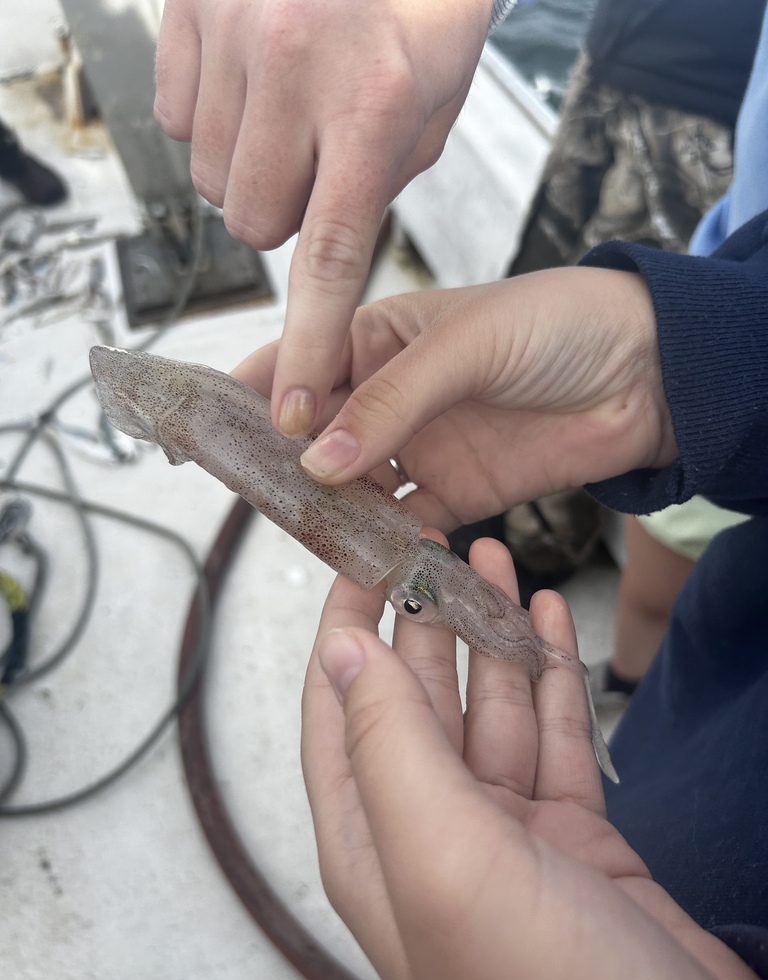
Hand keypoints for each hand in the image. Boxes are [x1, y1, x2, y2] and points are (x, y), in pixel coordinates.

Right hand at [154, 0, 493, 435]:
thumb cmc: (419, 3)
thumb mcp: (433, 103)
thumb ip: (377, 185)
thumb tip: (318, 248)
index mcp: (371, 101)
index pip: (330, 256)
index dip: (313, 343)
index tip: (297, 410)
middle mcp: (290, 66)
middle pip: (253, 222)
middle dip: (283, 216)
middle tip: (317, 165)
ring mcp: (229, 29)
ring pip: (210, 177)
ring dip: (248, 166)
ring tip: (288, 110)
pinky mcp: (185, 5)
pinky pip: (174, 116)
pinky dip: (210, 116)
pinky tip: (248, 81)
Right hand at [236, 266, 678, 529]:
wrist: (647, 374)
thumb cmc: (558, 325)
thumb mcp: (465, 346)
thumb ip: (390, 404)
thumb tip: (316, 461)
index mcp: (378, 336)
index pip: (298, 363)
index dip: (256, 397)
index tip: (216, 434)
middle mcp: (388, 395)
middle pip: (313, 435)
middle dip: (282, 462)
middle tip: (252, 494)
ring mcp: (419, 446)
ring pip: (352, 486)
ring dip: (330, 508)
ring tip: (305, 530)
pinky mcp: (456, 493)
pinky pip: (404, 523)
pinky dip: (385, 540)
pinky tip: (370, 551)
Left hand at [303, 536, 765, 979]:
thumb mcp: (445, 856)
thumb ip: (386, 746)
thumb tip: (336, 650)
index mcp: (374, 842)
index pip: (338, 709)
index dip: (343, 627)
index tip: (359, 556)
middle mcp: (432, 834)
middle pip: (417, 698)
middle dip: (426, 617)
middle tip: (440, 541)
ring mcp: (506, 835)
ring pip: (491, 708)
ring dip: (491, 635)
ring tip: (498, 560)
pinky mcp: (572, 838)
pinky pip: (554, 736)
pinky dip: (552, 677)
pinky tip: (550, 623)